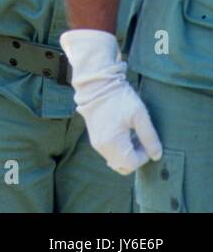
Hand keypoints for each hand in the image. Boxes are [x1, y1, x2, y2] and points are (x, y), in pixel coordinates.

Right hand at [62, 29, 161, 173]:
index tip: (148, 141)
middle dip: (135, 158)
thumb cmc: (119, 98)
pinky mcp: (94, 137)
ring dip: (128, 153)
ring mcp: (96, 143)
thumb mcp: (140, 116)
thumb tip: (157, 155)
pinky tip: (125, 132)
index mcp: (113, 143)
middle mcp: (102, 147)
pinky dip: (119, 148)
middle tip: (142, 141)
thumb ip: (150, 138)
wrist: (96, 85)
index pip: (133, 163)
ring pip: (116, 160)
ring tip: (134, 135)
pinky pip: (110, 152)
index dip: (144, 156)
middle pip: (123, 166)